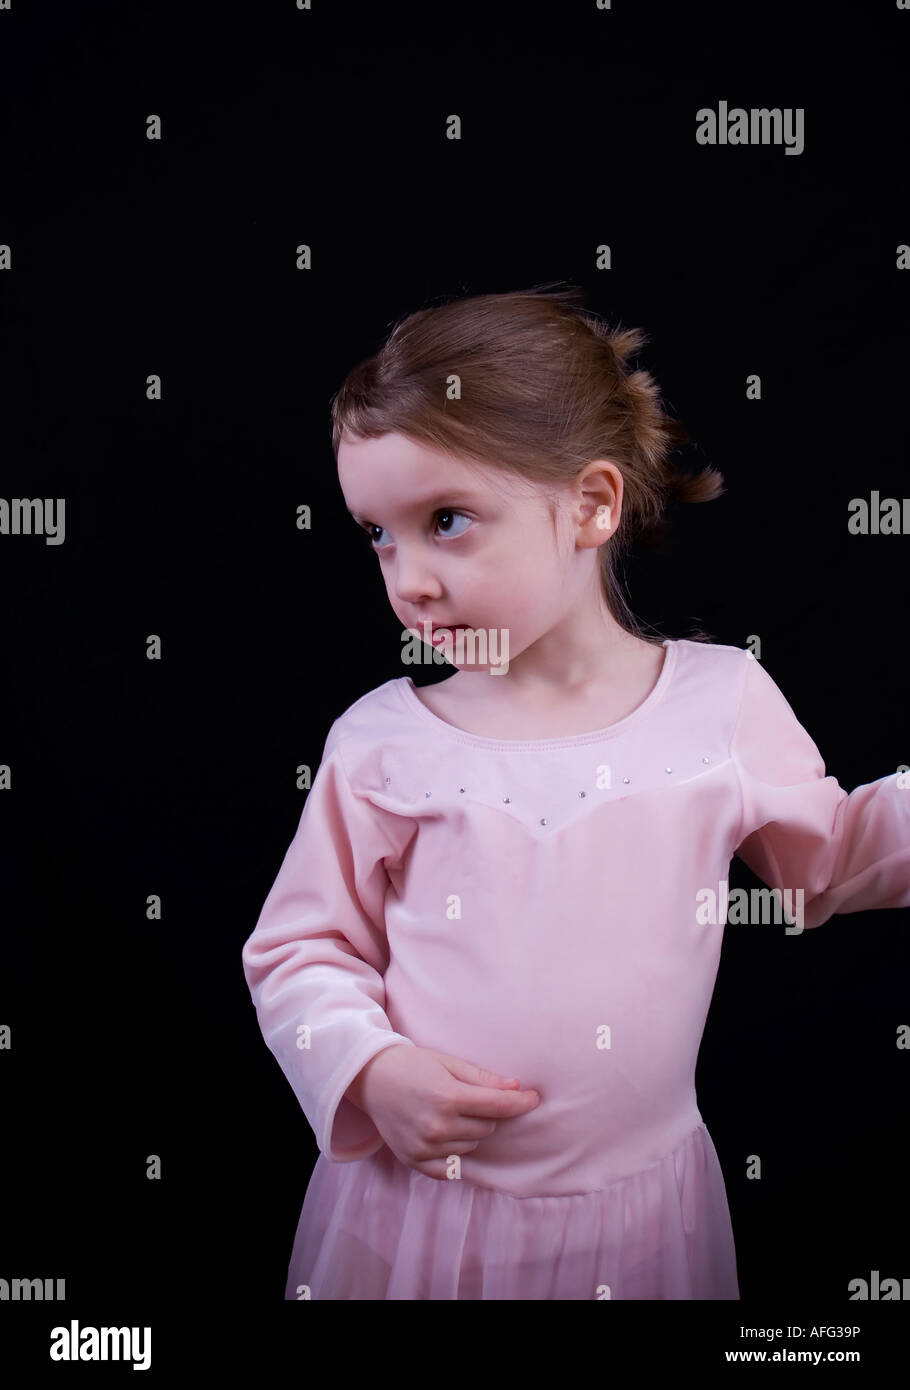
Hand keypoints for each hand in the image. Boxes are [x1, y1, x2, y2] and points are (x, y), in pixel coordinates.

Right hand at [346, 1044, 540, 1179]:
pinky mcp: (414, 1161)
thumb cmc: (413, 1065)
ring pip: (473, 1144)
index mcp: (447, 1098)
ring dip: (470, 1129)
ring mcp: (425, 1147)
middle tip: (466, 1096)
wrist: (371, 1078)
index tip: (534, 1098)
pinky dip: (455, 1153)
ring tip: (449, 1111)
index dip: (522, 1102)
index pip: (499, 1106)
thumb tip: (516, 1087)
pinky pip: (452, 1167)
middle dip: (487, 1112)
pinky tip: (446, 1135)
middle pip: (488, 1126)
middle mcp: (437, 1126)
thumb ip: (482, 1078)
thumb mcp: (448, 1062)